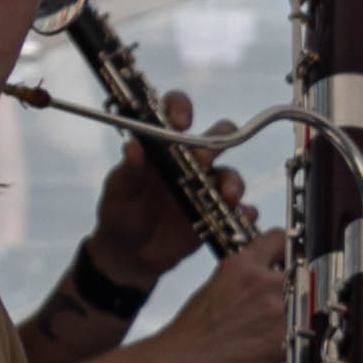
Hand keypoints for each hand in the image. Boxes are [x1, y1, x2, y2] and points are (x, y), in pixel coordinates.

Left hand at [85, 90, 241, 284]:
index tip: (181, 123)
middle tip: (204, 160)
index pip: (175, 112)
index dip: (181, 108)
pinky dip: (244, 213)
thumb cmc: (121, 213)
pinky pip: (241, 210)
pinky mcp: (218, 214)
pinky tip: (240, 218)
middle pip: (218, 136)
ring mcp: (207, 188)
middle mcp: (190, 161)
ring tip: (227, 197)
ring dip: (233, 182)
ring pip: (231, 174)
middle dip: (219, 141)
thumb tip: (132, 147)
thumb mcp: (118, 192)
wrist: (130, 253)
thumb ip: (127, 171)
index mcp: (163, 147)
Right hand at [143, 229, 292, 362]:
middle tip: (289, 298)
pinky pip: (307, 330)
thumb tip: (265, 274)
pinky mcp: (286, 339)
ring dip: (302, 310)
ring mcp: (277, 310)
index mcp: (242, 265)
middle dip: (298, 282)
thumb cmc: (193, 331)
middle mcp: (263, 282)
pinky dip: (300, 337)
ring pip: (309, 300)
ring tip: (280, 325)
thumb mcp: (216, 286)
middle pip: (301, 269)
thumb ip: (244, 276)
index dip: (285, 250)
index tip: (287, 260)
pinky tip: (279, 344)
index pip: (279, 238)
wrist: (181, 362)